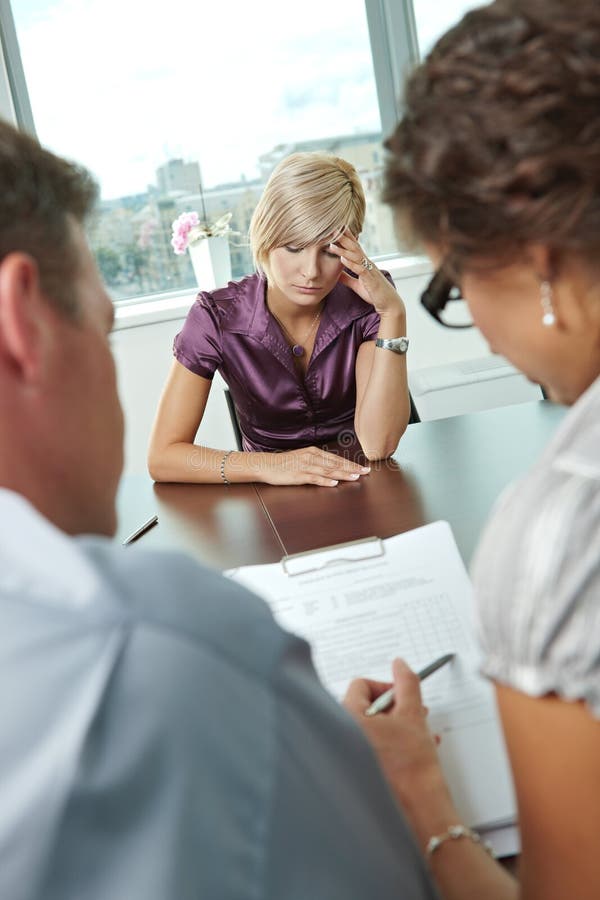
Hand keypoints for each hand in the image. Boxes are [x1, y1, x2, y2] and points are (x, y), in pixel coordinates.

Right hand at [250, 446, 370, 486]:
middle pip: (335, 464)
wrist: (265, 464)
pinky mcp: (298, 475)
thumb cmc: (283, 463)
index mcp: (313, 452)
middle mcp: (311, 457)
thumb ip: (316, 462)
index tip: (362, 467)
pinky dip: (325, 480)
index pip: (336, 459)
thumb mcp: (302, 458)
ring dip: (342, 474)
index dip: (350, 463)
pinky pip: (314, 478)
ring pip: (328, 470)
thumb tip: (330, 468)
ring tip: (354, 477)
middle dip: (351, 468)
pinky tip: (334, 483)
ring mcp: (305, 466)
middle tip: (365, 472)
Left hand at [329, 228, 405, 319]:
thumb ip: (347, 278)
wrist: (388, 303)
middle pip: (354, 248)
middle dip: (343, 238)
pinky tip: (342, 260)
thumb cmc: (374, 293)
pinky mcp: (370, 279)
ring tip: (332, 245)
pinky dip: (351, 264)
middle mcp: (367, 264)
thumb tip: (336, 273)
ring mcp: (369, 270)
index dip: (346, 237)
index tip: (336, 229)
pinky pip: (360, 269)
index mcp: (364, 264)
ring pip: (355, 257)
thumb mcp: (356, 284)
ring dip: (343, 251)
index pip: (354, 247)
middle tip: (332, 229)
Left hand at [343, 658, 457, 840]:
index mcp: (347, 717)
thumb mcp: (413, 715)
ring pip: (369, 730)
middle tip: (413, 715)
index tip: (403, 695)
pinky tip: (410, 754)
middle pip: (365, 707)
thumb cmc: (412, 768)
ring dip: (394, 728)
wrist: (418, 811)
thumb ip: (407, 683)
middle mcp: (338, 735)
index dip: (386, 687)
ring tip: (417, 736)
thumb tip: (400, 665)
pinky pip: (368, 750)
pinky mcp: (352, 773)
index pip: (360, 685)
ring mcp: (343, 756)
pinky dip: (387, 746)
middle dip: (393, 709)